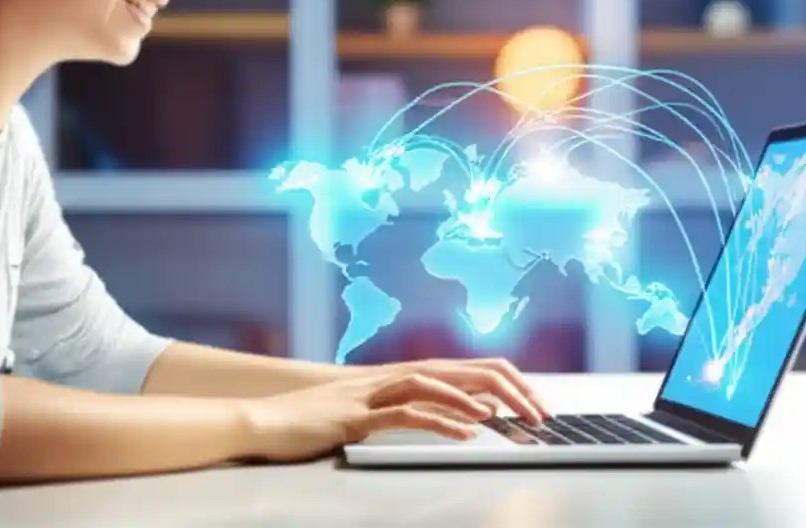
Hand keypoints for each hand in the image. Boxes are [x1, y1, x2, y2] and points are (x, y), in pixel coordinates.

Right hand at [243, 363, 536, 462]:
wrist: (265, 421)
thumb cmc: (316, 420)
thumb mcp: (372, 411)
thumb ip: (409, 408)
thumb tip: (453, 416)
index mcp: (400, 376)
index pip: (466, 369)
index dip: (505, 382)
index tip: (534, 403)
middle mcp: (391, 377)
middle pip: (461, 370)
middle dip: (506, 388)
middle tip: (539, 410)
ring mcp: (373, 393)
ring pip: (435, 383)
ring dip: (474, 399)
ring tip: (508, 417)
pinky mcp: (356, 416)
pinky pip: (405, 413)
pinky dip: (439, 421)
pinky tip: (465, 435)